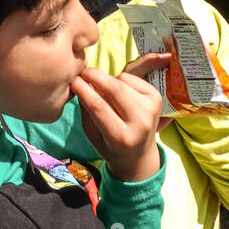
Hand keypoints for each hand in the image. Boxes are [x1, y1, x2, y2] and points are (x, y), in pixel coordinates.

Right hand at [70, 52, 170, 181]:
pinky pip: (131, 78)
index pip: (98, 106)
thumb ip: (86, 110)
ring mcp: (152, 109)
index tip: (71, 80)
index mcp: (122, 138)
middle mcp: (141, 123)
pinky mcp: (157, 98)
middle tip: (81, 73)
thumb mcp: (92, 135)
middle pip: (114, 89)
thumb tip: (80, 81)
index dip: (83, 89)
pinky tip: (118, 93)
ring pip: (122, 80)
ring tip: (103, 92)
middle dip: (94, 76)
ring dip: (107, 80)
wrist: (139, 156)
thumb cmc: (110, 146)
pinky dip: (120, 80)